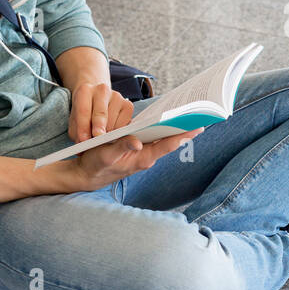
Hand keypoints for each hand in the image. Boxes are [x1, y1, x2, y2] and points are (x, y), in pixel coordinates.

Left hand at [69, 81, 131, 142]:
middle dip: (99, 128)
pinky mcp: (128, 104)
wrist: (96, 98)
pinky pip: (124, 124)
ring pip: (113, 121)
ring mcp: (117, 96)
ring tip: (101, 135)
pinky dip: (117, 131)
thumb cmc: (85, 111)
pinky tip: (111, 130)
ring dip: (107, 133)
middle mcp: (102, 90)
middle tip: (97, 139)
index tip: (84, 140)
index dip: (83, 126)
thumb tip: (85, 143)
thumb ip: (78, 132)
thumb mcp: (75, 121)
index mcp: (84, 91)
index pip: (83, 110)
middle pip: (101, 113)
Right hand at [71, 127, 205, 191]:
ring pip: (164, 139)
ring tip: (190, 115)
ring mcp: (144, 153)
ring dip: (176, 128)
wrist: (87, 174)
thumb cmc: (96, 165)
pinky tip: (168, 119)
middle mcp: (147, 156)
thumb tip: (137, 142)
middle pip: (170, 141)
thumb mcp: (105, 156)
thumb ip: (121, 147)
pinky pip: (155, 138)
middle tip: (201, 115)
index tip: (198, 127)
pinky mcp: (138, 149)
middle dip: (185, 129)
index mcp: (142, 159)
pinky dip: (163, 129)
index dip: (183, 135)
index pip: (167, 145)